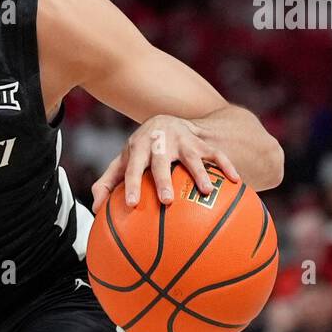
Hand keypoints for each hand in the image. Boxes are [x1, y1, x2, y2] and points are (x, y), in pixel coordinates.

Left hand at [91, 114, 238, 212]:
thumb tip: (96, 210)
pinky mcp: (201, 142)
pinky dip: (226, 166)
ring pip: (192, 156)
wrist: (164, 122)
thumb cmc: (140, 152)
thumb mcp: (122, 162)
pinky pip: (217, 154)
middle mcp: (160, 141)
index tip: (131, 204)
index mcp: (138, 147)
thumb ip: (107, 183)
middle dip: (163, 180)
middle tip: (167, 201)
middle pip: (161, 161)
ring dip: (199, 173)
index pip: (132, 168)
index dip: (131, 185)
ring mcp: (183, 140)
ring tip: (206, 193)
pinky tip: (236, 181)